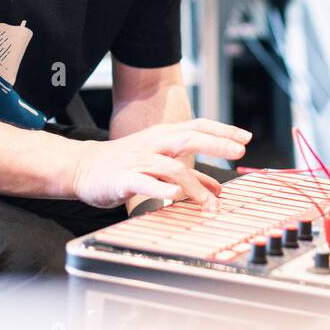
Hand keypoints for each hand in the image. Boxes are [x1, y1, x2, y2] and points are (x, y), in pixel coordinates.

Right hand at [72, 119, 249, 209]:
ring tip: (209, 203)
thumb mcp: (161, 164)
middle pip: (189, 137)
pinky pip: (145, 183)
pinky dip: (161, 190)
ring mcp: (139, 160)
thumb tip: (218, 189)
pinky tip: (174, 196)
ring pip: (171, 166)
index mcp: (164, 136)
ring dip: (193, 185)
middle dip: (216, 143)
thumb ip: (191, 175)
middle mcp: (154, 144)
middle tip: (238, 151)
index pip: (198, 126)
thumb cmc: (126, 164)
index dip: (222, 130)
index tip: (245, 138)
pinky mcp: (124, 178)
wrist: (84, 167)